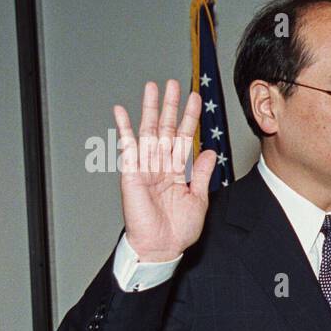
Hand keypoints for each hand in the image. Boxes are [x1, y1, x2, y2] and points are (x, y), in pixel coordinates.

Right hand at [115, 80, 216, 262]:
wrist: (162, 247)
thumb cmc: (178, 229)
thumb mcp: (198, 198)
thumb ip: (202, 174)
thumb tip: (208, 152)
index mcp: (177, 170)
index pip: (184, 137)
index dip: (190, 118)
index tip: (195, 98)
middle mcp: (160, 164)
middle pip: (165, 128)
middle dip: (170, 105)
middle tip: (174, 83)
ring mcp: (145, 166)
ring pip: (148, 131)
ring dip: (150, 109)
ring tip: (153, 87)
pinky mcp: (132, 173)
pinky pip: (128, 147)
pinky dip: (124, 128)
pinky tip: (122, 111)